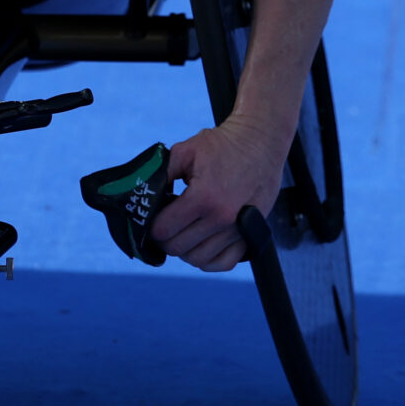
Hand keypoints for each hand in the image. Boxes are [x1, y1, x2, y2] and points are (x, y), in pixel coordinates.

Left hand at [149, 119, 286, 269]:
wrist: (261, 142)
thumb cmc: (222, 145)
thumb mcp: (185, 151)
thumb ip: (160, 175)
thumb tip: (143, 199)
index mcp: (203, 197)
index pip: (163, 230)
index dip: (152, 226)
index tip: (154, 216)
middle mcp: (222, 218)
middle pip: (178, 248)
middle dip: (165, 238)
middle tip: (166, 223)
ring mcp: (238, 230)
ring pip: (198, 259)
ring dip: (185, 249)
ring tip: (183, 231)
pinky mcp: (250, 234)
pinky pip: (223, 263)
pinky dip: (208, 260)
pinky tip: (201, 243)